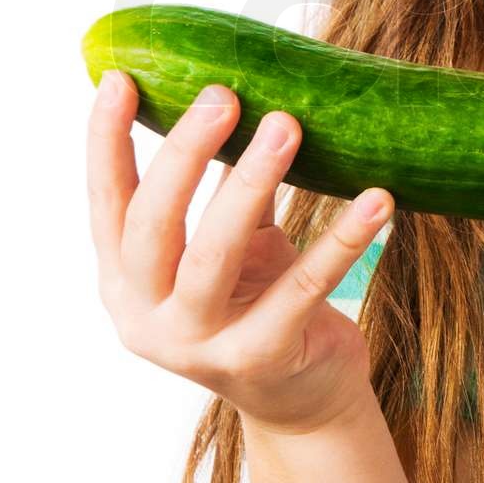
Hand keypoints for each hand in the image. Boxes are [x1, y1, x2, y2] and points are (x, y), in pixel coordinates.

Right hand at [87, 70, 394, 435]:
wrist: (304, 401)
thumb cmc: (261, 303)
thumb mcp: (233, 246)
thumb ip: (223, 190)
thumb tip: (243, 97)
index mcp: (127, 282)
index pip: (107, 204)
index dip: (107, 143)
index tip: (120, 81)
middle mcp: (149, 317)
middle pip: (152, 226)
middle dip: (186, 154)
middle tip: (223, 94)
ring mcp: (199, 346)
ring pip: (213, 255)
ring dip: (252, 182)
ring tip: (288, 124)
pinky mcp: (261, 359)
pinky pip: (304, 287)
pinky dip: (341, 239)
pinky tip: (376, 199)